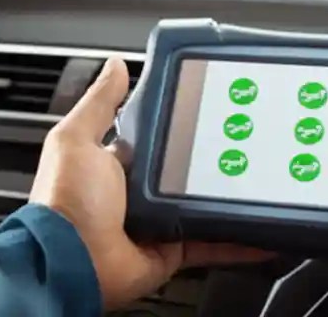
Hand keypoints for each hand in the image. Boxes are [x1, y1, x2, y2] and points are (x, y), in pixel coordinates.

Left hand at [30, 58, 269, 309]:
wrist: (71, 262)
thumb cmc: (65, 202)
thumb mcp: (77, 139)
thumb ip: (99, 103)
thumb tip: (115, 65)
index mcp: (114, 163)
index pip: (153, 134)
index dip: (177, 120)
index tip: (210, 105)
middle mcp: (137, 192)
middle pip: (182, 168)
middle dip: (211, 157)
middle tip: (248, 138)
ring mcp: (157, 223)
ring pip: (201, 204)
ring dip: (227, 195)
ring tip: (260, 176)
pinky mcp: (173, 250)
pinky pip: (211, 243)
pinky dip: (237, 241)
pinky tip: (262, 232)